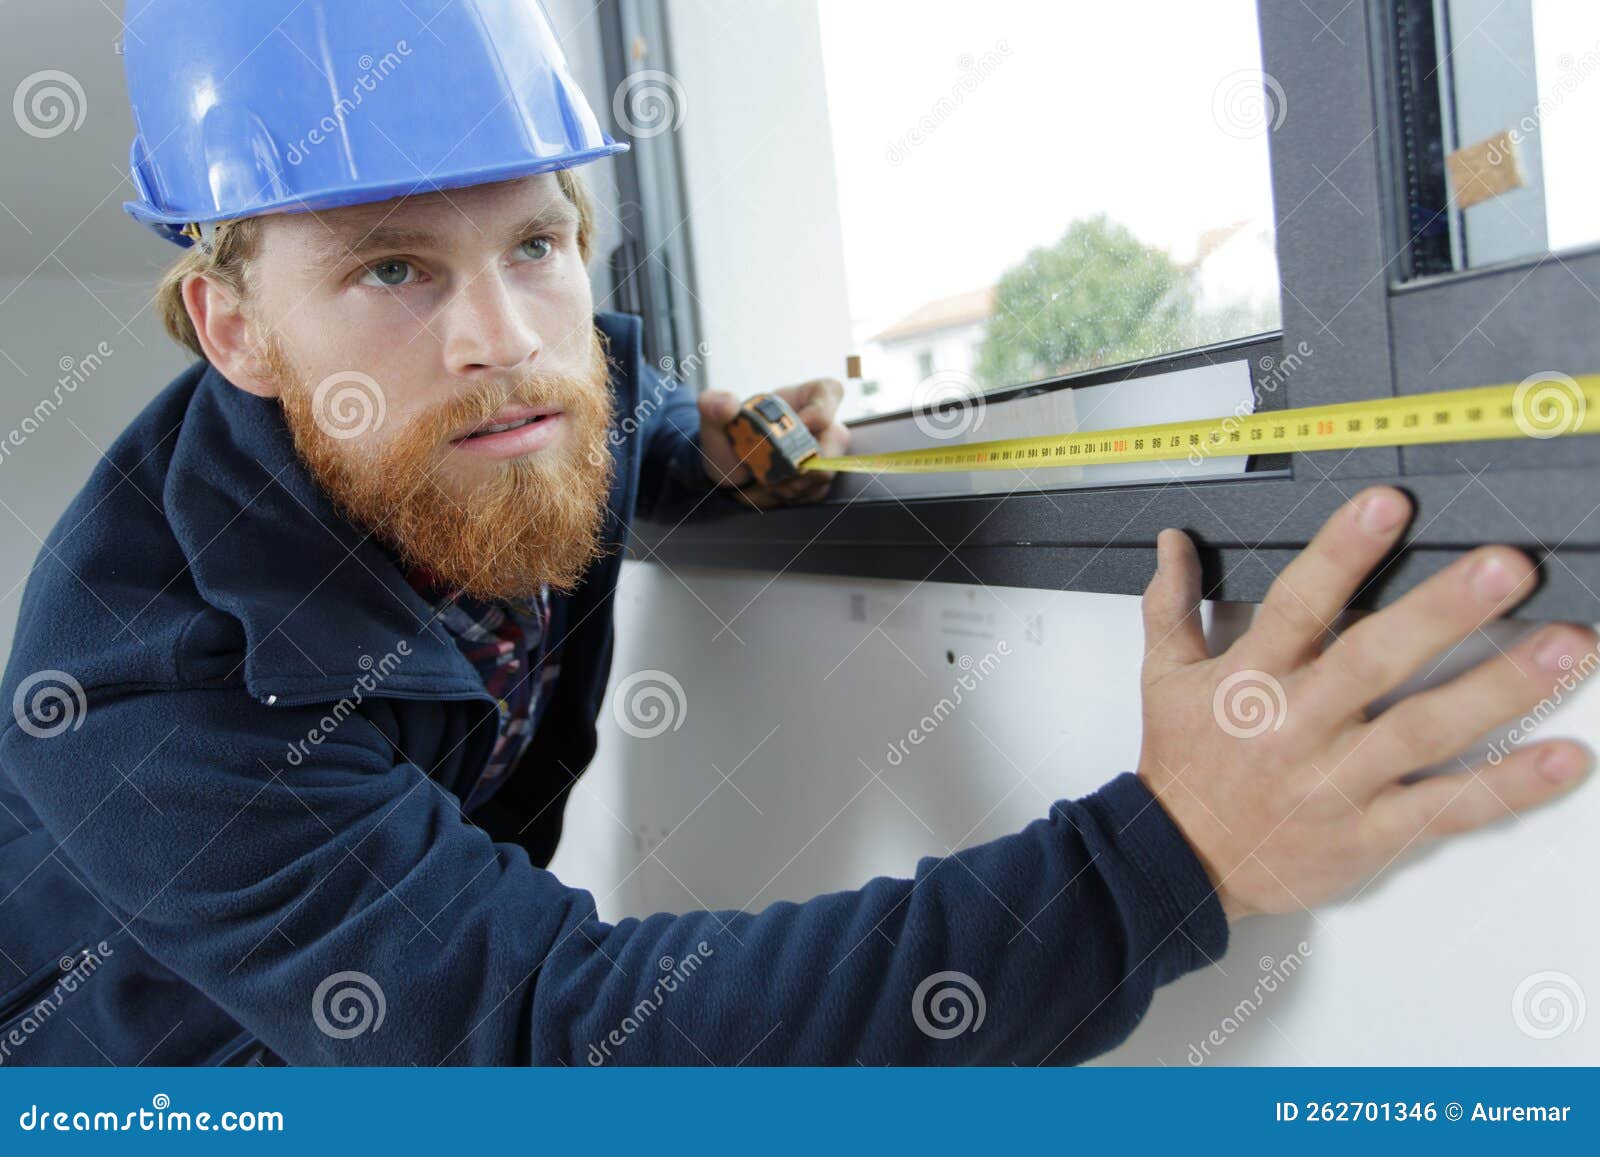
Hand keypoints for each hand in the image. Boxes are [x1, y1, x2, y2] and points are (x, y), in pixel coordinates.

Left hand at [695, 379, 850, 508]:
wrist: (728, 469)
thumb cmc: (726, 437)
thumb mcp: (714, 418)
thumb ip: (714, 405)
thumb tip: (726, 404)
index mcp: (800, 397)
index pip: (829, 391)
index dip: (820, 411)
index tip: (798, 426)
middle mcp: (818, 424)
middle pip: (836, 438)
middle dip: (806, 462)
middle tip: (777, 472)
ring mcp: (823, 452)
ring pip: (825, 472)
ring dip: (792, 484)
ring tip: (763, 483)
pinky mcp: (818, 479)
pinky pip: (816, 492)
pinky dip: (790, 498)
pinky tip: (769, 492)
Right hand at [1138, 485, 1594, 922]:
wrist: (1180, 864)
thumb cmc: (1184, 768)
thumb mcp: (1165, 679)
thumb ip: (1173, 605)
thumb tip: (1174, 543)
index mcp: (1251, 680)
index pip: (1297, 606)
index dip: (1341, 554)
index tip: (1387, 506)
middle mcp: (1297, 726)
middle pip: (1374, 661)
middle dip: (1442, 612)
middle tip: (1505, 568)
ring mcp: (1337, 782)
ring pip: (1425, 730)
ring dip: (1501, 689)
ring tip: (1567, 648)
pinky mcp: (1370, 833)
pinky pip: (1446, 809)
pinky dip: (1508, 788)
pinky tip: (1564, 759)